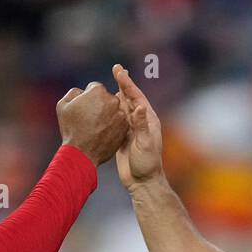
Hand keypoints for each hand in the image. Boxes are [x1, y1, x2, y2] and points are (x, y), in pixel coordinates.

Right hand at [57, 81, 128, 166]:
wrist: (81, 153)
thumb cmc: (70, 129)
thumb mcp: (63, 105)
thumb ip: (74, 92)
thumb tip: (83, 92)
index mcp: (98, 91)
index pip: (94, 88)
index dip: (87, 98)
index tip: (84, 108)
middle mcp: (112, 100)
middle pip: (106, 98)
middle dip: (99, 105)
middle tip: (89, 119)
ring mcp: (121, 114)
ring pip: (113, 110)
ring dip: (106, 116)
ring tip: (95, 127)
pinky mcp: (125, 127)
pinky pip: (118, 122)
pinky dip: (112, 126)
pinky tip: (102, 133)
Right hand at [112, 63, 164, 188]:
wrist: (142, 182)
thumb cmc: (147, 164)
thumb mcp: (145, 144)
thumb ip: (141, 125)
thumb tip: (140, 106)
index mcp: (148, 120)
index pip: (137, 97)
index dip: (128, 83)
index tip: (119, 71)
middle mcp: (141, 122)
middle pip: (130, 98)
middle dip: (122, 84)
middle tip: (115, 68)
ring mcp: (131, 129)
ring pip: (122, 108)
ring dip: (115, 95)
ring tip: (108, 83)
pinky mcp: (123, 137)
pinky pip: (116, 120)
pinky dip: (110, 111)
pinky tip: (103, 106)